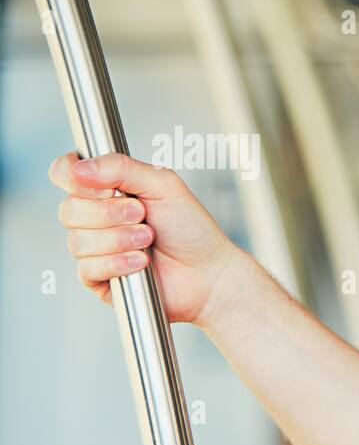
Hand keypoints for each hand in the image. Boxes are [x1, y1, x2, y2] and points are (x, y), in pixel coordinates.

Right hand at [49, 151, 245, 326]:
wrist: (209, 272)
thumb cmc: (191, 228)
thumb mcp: (163, 185)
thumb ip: (121, 167)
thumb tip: (80, 166)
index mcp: (106, 189)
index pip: (64, 173)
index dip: (74, 178)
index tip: (107, 187)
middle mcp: (96, 217)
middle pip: (68, 209)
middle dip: (110, 213)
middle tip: (142, 215)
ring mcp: (95, 249)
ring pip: (78, 241)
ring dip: (119, 239)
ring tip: (149, 240)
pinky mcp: (99, 278)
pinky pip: (87, 269)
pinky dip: (118, 263)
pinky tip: (141, 263)